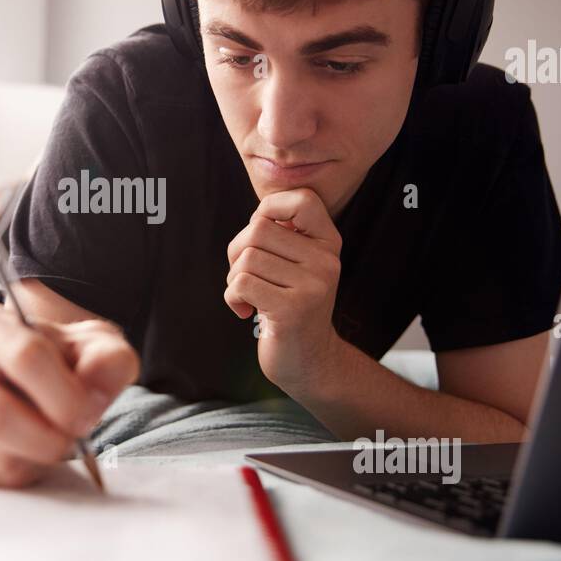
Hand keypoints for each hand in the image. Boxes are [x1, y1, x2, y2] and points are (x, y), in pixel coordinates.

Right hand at [0, 300, 138, 487]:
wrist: (38, 383)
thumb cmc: (62, 362)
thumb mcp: (96, 348)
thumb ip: (107, 361)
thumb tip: (93, 387)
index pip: (25, 357)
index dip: (64, 395)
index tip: (87, 415)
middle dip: (47, 437)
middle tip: (72, 438)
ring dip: (35, 455)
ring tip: (48, 435)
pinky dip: (18, 471)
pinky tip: (26, 448)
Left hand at [224, 187, 343, 397]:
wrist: (308, 362)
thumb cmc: (289, 306)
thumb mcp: (295, 265)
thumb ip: (282, 236)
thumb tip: (260, 212)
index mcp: (329, 243)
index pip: (302, 199)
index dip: (270, 209)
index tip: (261, 236)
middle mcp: (327, 261)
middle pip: (258, 229)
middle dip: (238, 251)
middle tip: (245, 276)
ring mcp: (313, 286)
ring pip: (246, 258)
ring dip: (234, 279)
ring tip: (249, 297)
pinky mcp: (293, 310)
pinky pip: (241, 283)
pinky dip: (232, 297)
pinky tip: (245, 312)